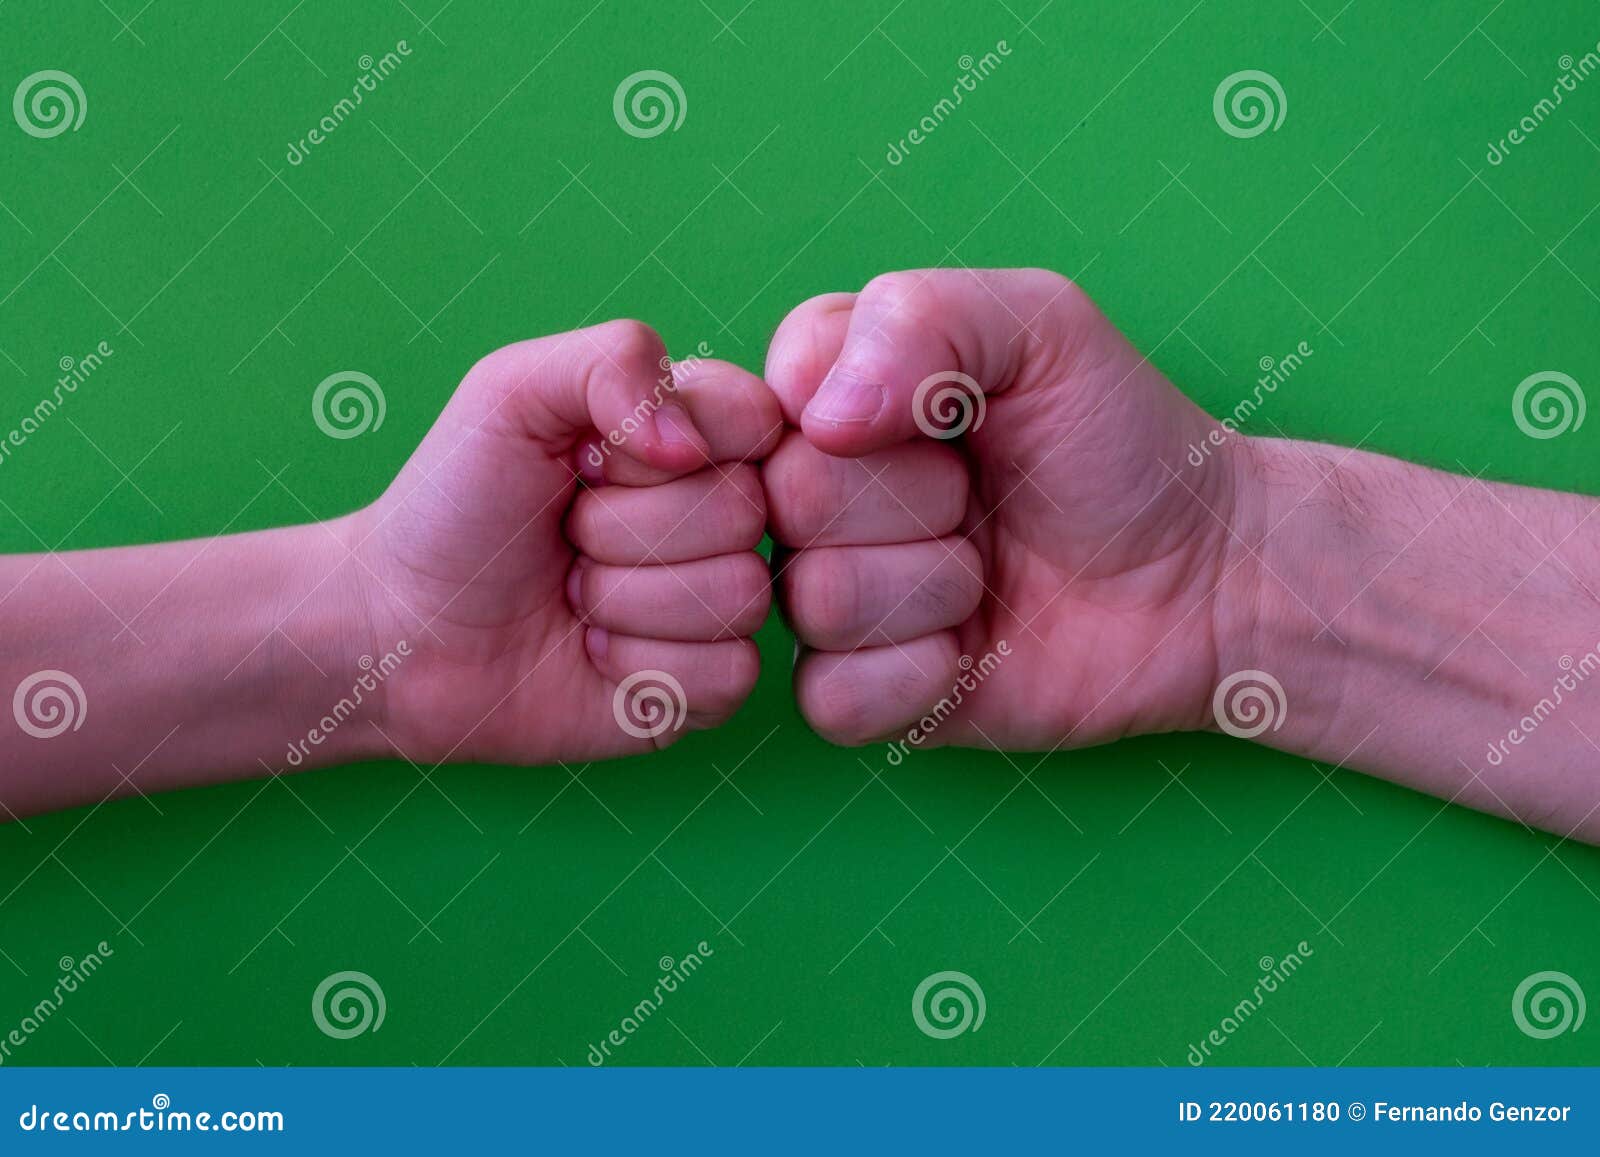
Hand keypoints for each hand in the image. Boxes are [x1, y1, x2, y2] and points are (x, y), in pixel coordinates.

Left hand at [350, 320, 778, 765]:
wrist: (399, 628)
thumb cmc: (454, 504)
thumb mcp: (513, 391)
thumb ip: (615, 362)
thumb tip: (693, 445)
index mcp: (690, 432)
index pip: (757, 419)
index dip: (669, 448)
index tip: (591, 459)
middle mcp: (718, 514)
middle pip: (747, 511)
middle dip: (626, 528)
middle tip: (566, 536)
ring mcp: (718, 602)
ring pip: (739, 595)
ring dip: (625, 600)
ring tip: (571, 595)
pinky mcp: (706, 686)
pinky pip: (729, 672)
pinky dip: (640, 664)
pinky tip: (591, 652)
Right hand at [760, 268, 1239, 749]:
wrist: (1203, 575)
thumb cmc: (1121, 441)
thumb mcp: (1043, 327)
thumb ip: (922, 318)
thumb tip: (820, 417)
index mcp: (833, 398)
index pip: (758, 397)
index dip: (849, 413)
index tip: (944, 414)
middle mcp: (815, 500)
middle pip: (788, 499)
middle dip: (917, 497)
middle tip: (983, 496)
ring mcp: (834, 600)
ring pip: (814, 600)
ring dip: (934, 586)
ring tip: (991, 571)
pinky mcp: (864, 693)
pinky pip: (832, 696)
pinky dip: (917, 675)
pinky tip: (973, 650)